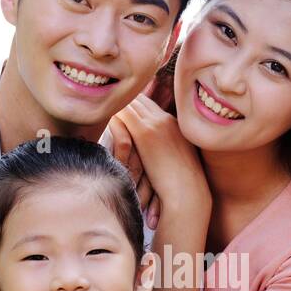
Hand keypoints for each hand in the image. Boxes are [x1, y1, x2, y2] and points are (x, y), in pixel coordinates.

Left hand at [109, 94, 209, 226]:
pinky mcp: (145, 133)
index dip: (135, 106)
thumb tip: (160, 156)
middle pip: (141, 100)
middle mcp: (167, 120)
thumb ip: (168, 151)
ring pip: (132, 102)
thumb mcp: (179, 161)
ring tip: (102, 110)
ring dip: (118, 105)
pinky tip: (104, 116)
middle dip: (125, 102)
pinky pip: (125, 113)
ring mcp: (157, 124)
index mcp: (176, 125)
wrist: (188, 190)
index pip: (151, 106)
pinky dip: (114, 113)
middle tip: (108, 106)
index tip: (122, 110)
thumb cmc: (183, 185)